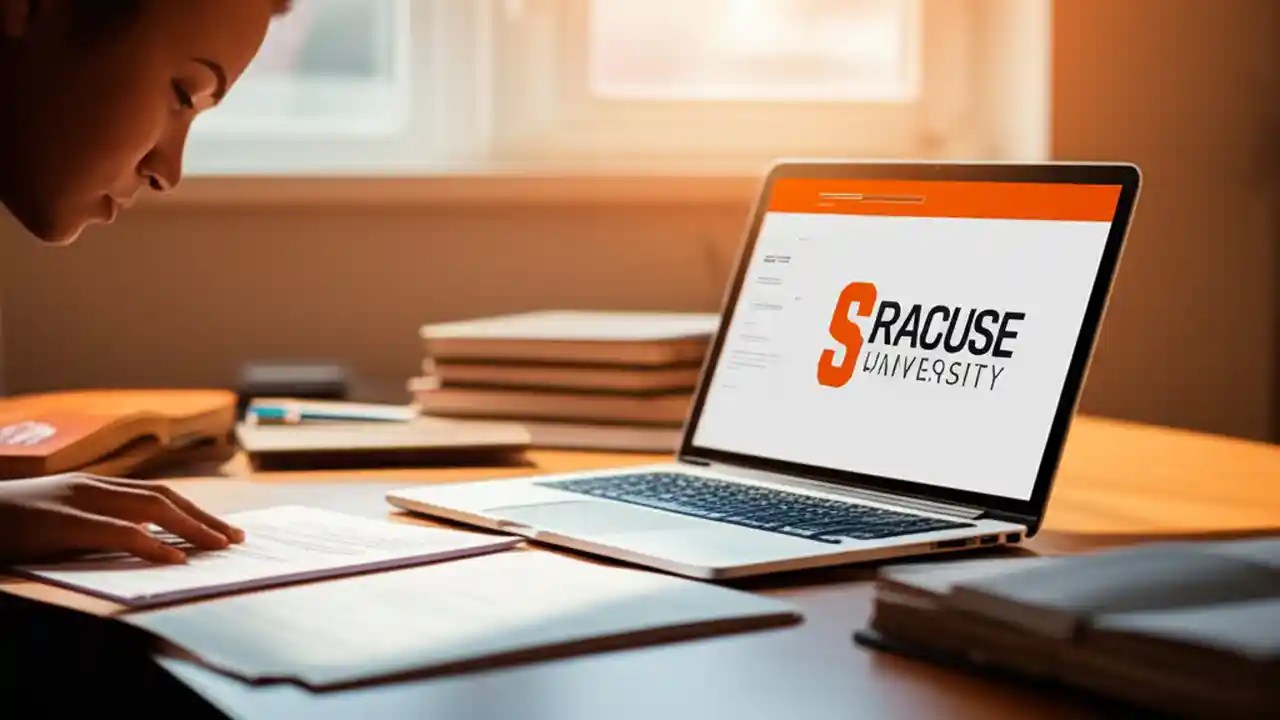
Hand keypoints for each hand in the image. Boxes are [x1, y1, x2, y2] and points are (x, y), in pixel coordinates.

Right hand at [0, 474, 244, 564]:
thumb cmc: (11, 525)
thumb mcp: (63, 523)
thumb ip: (99, 527)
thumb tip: (144, 546)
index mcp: (98, 487)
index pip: (160, 494)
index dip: (196, 511)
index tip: (225, 529)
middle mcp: (96, 486)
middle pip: (166, 498)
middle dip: (205, 519)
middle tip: (236, 539)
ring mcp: (80, 500)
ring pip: (151, 509)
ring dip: (191, 527)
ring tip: (220, 546)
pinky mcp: (64, 521)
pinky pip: (118, 531)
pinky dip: (151, 543)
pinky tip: (175, 558)